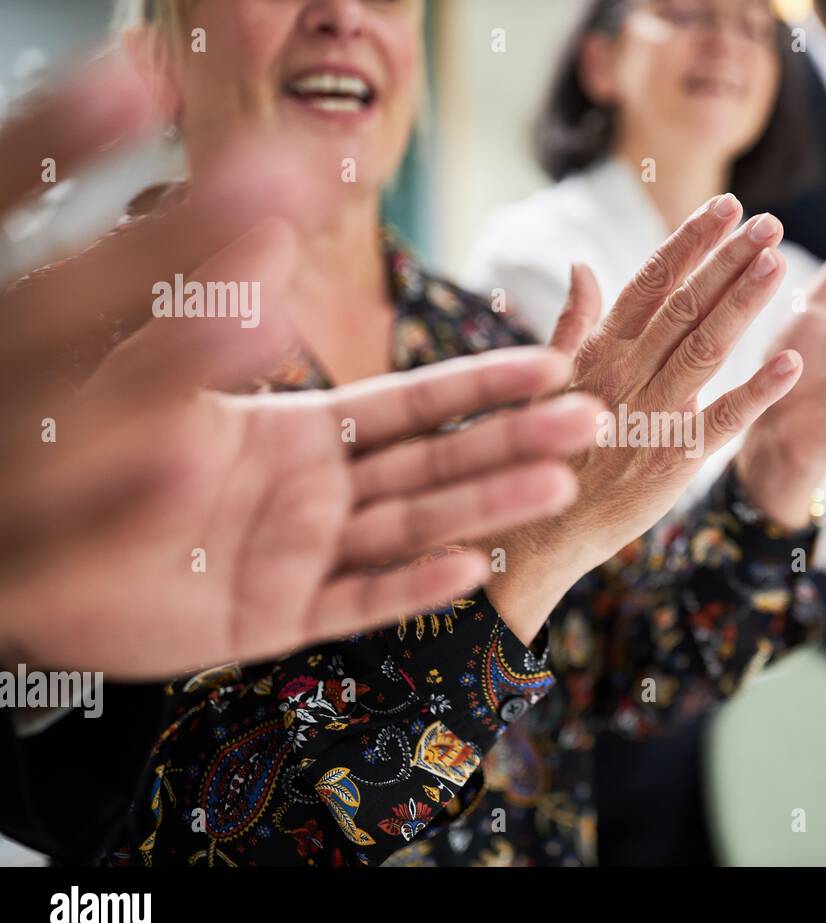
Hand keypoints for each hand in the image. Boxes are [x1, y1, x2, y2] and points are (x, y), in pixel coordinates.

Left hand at [0, 60, 599, 676]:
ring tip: (559, 487)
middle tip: (595, 419)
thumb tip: (270, 227)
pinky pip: (355, 602)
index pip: (409, 404)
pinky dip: (410, 587)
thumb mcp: (146, 376)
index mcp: (299, 432)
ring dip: (485, 507)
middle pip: (432, 463)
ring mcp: (303, 557)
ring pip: (411, 528)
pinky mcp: (274, 620)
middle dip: (514, 440)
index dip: (480, 384)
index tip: (554, 365)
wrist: (18, 557)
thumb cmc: (75, 454)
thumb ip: (211, 314)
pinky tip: (470, 567)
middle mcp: (317, 493)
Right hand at [482, 196, 804, 639]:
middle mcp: (625, 375)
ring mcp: (652, 417)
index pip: (649, 282)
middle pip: (684, 305)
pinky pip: (722, 421)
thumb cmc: (538, 452)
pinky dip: (758, 392)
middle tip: (768, 221)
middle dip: (728, 260)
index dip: (690, 241)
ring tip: (777, 263)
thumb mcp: (543, 380)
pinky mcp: (673, 462)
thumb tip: (580, 264)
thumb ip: (572, 323)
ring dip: (743, 304)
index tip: (726, 207)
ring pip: (705, 348)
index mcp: (597, 352)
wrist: (534, 533)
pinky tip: (792, 363)